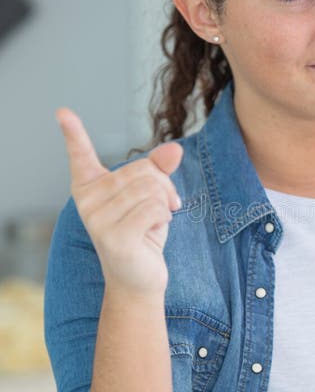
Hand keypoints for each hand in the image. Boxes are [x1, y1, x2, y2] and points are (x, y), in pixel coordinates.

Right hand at [56, 107, 183, 293]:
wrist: (139, 279)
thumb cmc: (143, 232)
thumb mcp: (151, 195)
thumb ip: (159, 169)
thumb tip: (174, 150)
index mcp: (90, 188)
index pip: (80, 156)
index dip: (72, 133)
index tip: (62, 112)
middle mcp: (88, 201)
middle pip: (143, 170)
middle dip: (164, 186)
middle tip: (163, 208)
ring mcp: (98, 220)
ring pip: (151, 189)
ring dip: (166, 204)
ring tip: (157, 221)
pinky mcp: (115, 236)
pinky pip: (154, 207)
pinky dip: (164, 217)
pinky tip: (153, 232)